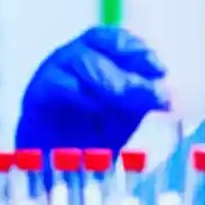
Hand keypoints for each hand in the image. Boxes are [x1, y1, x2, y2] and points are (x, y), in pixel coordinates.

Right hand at [15, 25, 168, 154]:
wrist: (56, 166)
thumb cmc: (93, 135)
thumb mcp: (127, 116)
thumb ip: (142, 102)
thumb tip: (169, 98)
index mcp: (96, 55)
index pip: (116, 38)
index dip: (138, 48)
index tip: (159, 69)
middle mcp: (73, 57)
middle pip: (99, 43)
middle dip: (129, 70)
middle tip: (150, 94)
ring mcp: (52, 73)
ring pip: (81, 59)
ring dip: (108, 81)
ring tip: (125, 102)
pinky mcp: (36, 95)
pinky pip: (57, 83)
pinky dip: (80, 94)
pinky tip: (96, 109)